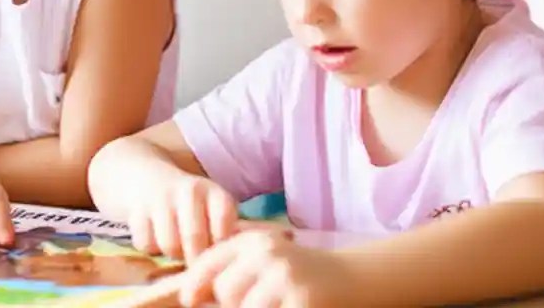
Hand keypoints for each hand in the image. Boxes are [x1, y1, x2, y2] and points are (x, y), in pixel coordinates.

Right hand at [128, 175, 238, 260]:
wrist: (148, 178)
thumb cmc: (191, 206)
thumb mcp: (213, 210)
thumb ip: (224, 233)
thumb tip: (223, 260)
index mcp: (215, 193)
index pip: (223, 230)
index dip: (218, 249)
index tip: (213, 252)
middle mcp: (191, 191)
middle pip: (195, 239)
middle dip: (193, 257)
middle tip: (192, 257)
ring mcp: (162, 197)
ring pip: (169, 245)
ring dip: (171, 253)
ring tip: (175, 245)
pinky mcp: (138, 208)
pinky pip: (146, 244)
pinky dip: (150, 247)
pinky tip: (155, 236)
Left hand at [179, 230, 347, 307]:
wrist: (353, 277)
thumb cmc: (298, 274)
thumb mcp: (264, 259)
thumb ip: (231, 270)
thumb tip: (190, 298)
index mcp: (253, 242)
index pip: (209, 263)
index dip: (194, 286)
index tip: (190, 301)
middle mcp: (268, 254)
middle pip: (224, 291)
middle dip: (232, 304)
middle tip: (256, 301)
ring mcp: (286, 277)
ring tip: (274, 305)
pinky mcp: (303, 300)